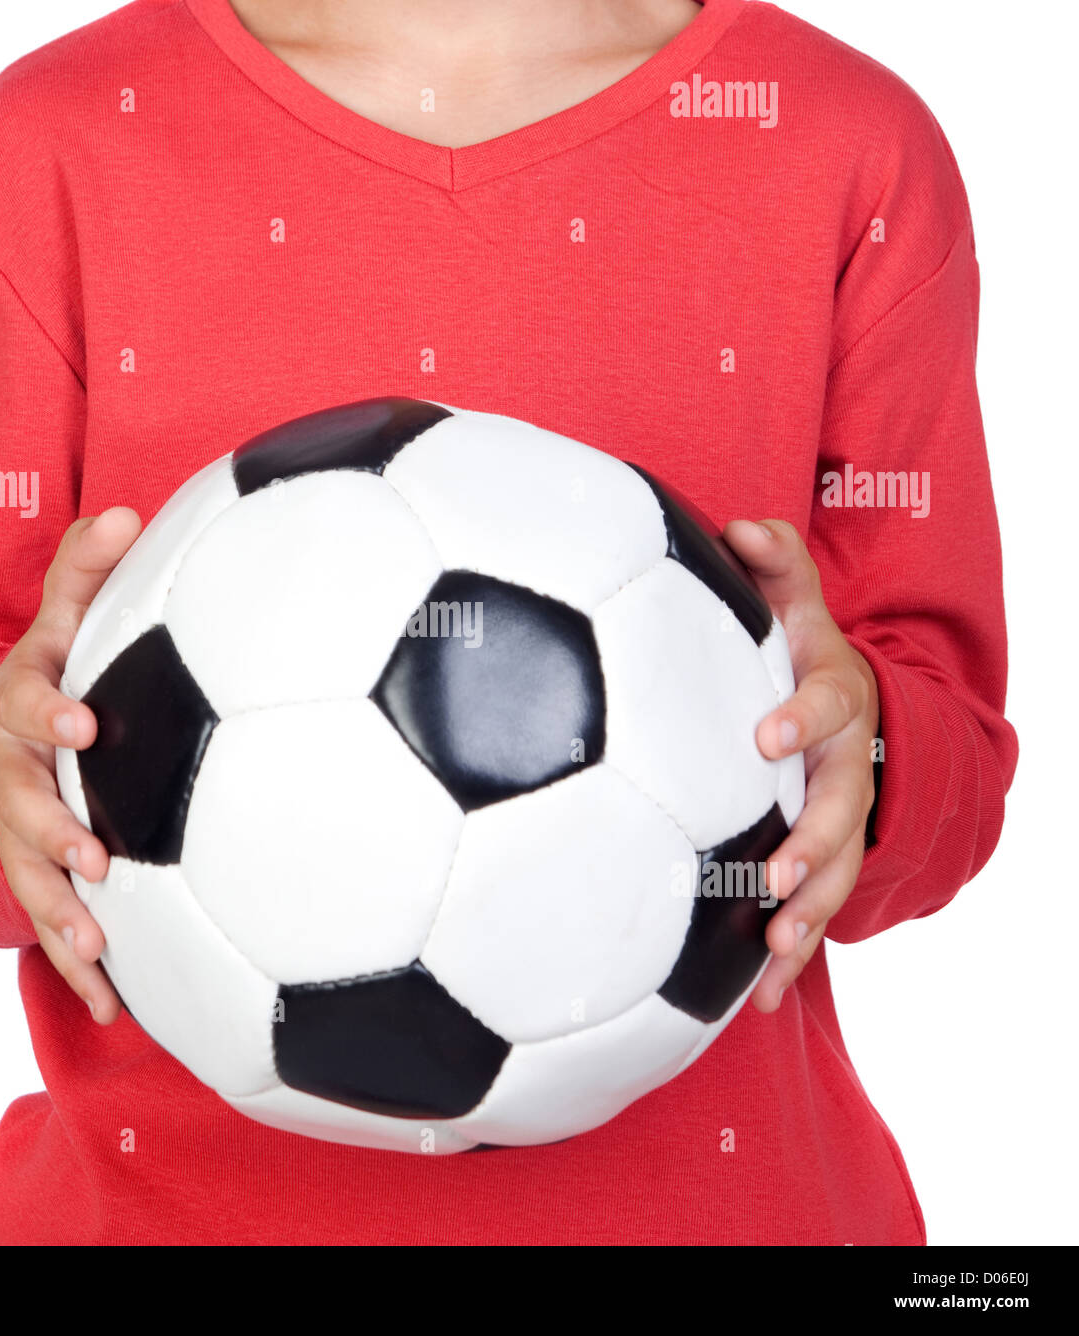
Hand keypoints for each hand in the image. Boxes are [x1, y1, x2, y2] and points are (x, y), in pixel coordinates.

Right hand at [0, 508, 142, 1022]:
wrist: (13, 728)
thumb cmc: (62, 664)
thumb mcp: (70, 613)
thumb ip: (91, 569)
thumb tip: (128, 510)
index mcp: (29, 702)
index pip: (30, 701)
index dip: (51, 709)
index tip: (86, 719)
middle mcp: (16, 769)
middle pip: (21, 803)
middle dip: (50, 830)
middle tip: (92, 857)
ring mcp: (21, 828)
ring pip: (29, 876)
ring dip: (61, 912)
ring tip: (97, 948)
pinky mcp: (39, 874)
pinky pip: (53, 924)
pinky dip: (80, 966)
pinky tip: (115, 1007)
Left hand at [723, 519, 879, 1012]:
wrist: (852, 708)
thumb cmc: (799, 651)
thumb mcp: (794, 602)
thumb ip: (772, 562)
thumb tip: (737, 525)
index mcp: (830, 696)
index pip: (822, 703)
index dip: (799, 719)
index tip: (763, 737)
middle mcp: (843, 761)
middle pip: (841, 806)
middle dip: (814, 844)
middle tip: (774, 879)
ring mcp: (839, 815)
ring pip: (837, 872)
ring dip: (809, 914)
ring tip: (775, 956)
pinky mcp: (822, 857)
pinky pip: (812, 910)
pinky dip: (790, 956)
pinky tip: (759, 1001)